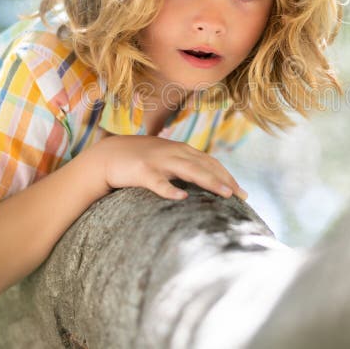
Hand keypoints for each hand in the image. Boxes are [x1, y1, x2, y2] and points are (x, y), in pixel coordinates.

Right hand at [85, 135, 247, 200]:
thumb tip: (207, 181)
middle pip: (206, 166)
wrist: (107, 155)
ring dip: (209, 181)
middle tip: (242, 196)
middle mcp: (174, 153)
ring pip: (189, 170)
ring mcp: (159, 161)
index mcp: (182, 151)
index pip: (211, 163)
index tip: (242, 193)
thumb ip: (185, 166)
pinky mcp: (141, 171)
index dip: (227, 176)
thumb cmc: (140, 160)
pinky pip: (158, 182)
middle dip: (226, 180)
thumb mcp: (166, 159)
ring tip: (225, 194)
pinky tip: (181, 197)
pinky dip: (170, 189)